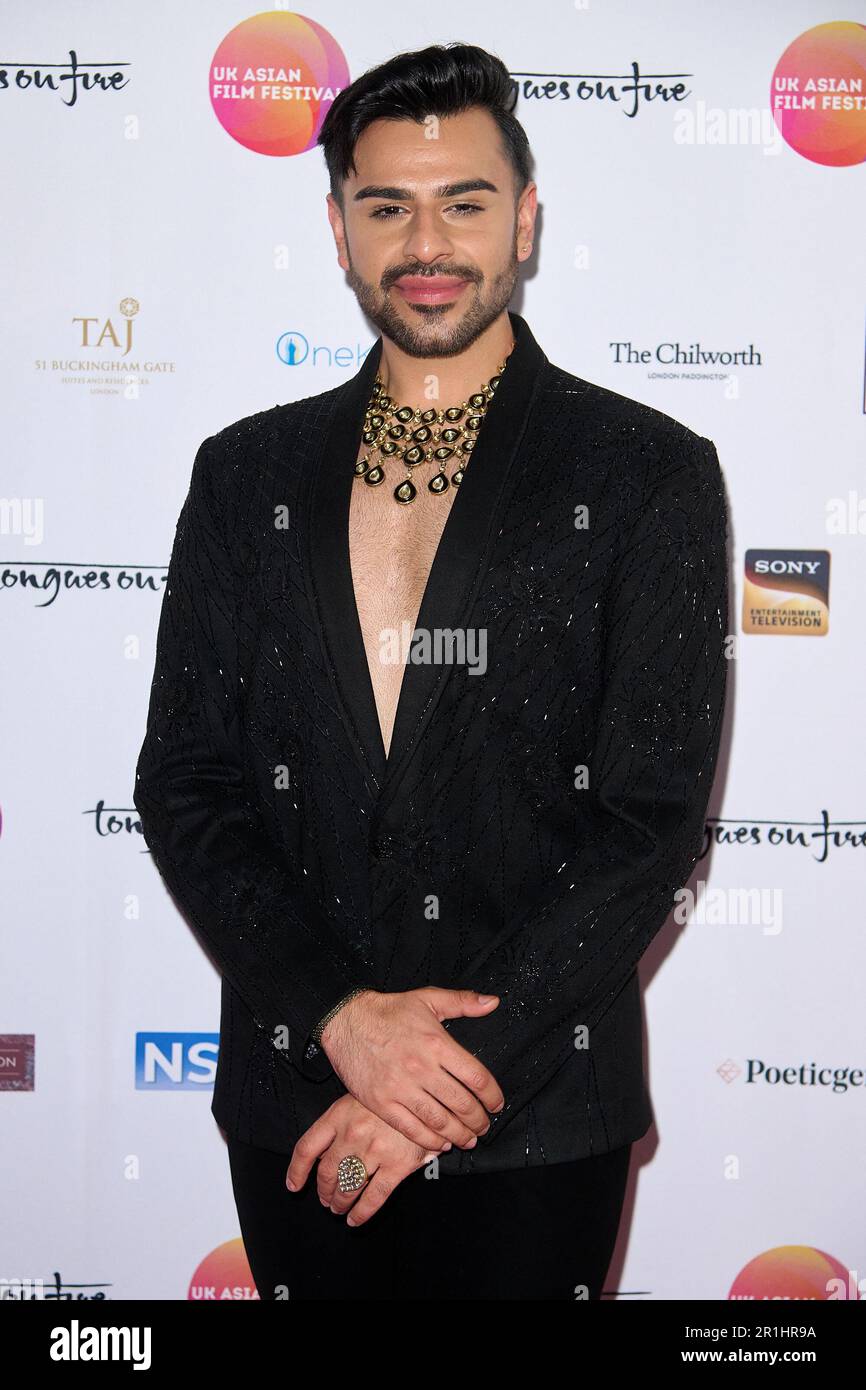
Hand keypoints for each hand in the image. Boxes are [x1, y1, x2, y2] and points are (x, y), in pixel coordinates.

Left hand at [286, 1092, 446, 1226]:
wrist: (425, 1091)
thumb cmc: (390, 1091)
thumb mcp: (359, 1096)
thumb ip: (340, 1122)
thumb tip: (322, 1152)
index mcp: (338, 1115)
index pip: (306, 1149)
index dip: (297, 1171)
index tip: (294, 1186)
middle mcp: (352, 1134)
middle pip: (327, 1172)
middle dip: (324, 1191)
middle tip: (326, 1200)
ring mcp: (374, 1150)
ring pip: (348, 1187)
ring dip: (340, 1203)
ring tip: (339, 1209)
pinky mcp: (397, 1164)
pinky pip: (374, 1197)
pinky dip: (362, 1212)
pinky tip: (355, 1219)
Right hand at [320, 986, 504, 1150]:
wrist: (345, 1020)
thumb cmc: (387, 1010)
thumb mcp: (427, 998)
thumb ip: (463, 1002)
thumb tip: (492, 1002)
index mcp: (436, 1043)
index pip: (476, 1077)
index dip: (492, 1096)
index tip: (497, 1104)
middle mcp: (421, 1068)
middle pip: (461, 1104)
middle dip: (479, 1120)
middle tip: (485, 1126)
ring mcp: (400, 1088)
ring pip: (439, 1121)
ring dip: (459, 1135)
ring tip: (468, 1139)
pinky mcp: (381, 1103)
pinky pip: (411, 1129)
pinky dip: (429, 1141)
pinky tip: (440, 1144)